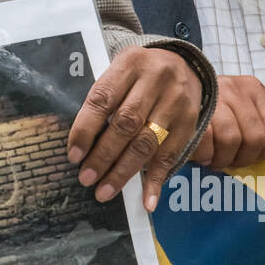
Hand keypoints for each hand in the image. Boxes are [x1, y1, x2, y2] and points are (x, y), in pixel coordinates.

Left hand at [67, 47, 201, 212]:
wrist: (184, 63)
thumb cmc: (140, 73)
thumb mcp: (120, 71)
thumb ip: (104, 99)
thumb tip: (81, 142)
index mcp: (130, 64)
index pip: (103, 99)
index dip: (86, 129)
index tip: (74, 155)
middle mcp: (156, 80)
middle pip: (126, 124)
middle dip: (104, 156)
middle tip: (87, 178)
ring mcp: (176, 102)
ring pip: (147, 142)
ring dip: (124, 172)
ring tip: (105, 191)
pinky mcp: (190, 121)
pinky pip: (170, 155)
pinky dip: (156, 180)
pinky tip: (147, 200)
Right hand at [191, 75, 264, 169]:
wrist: (174, 86)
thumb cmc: (210, 106)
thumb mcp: (235, 107)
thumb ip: (250, 126)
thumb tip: (260, 160)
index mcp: (254, 89)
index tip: (252, 156)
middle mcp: (237, 88)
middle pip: (255, 138)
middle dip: (242, 159)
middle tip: (230, 161)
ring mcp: (215, 95)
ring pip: (231, 140)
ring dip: (223, 158)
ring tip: (215, 160)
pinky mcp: (193, 107)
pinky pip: (206, 139)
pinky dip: (206, 154)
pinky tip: (203, 156)